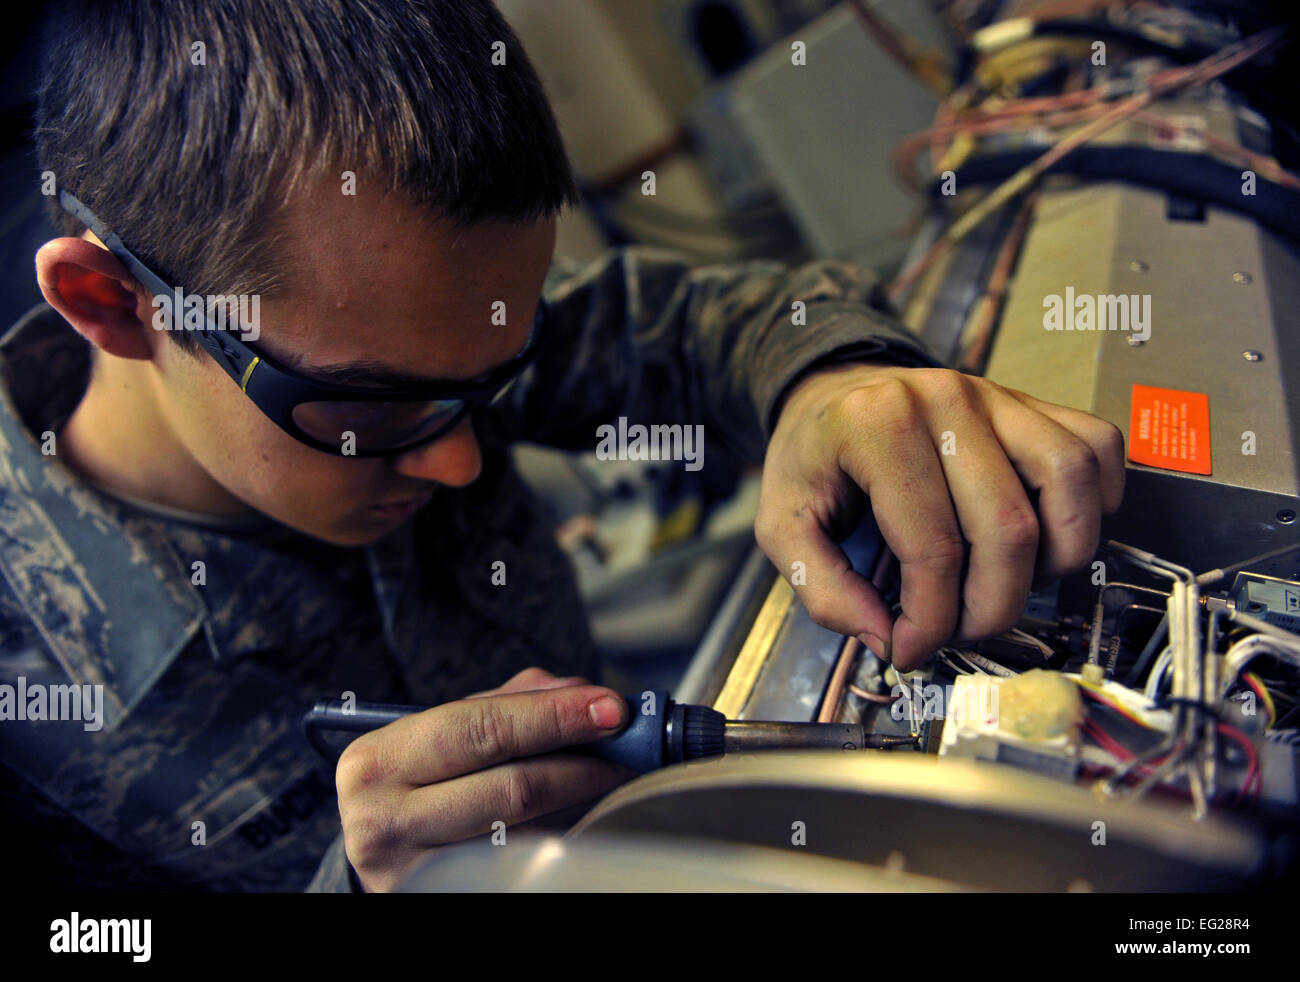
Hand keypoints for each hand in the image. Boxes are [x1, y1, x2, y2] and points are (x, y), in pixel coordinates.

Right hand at [335, 667, 633, 890]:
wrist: (376, 851)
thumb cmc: (416, 782)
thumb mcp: (440, 733)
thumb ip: (506, 703)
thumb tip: (580, 693)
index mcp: (378, 762)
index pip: (480, 730)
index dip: (553, 716)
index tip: (611, 708)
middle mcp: (383, 822)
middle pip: (512, 788)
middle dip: (582, 762)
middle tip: (629, 746)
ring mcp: (411, 873)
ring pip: (527, 833)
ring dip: (581, 801)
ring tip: (612, 776)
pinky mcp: (439, 897)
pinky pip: (523, 864)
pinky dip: (561, 833)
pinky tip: (580, 814)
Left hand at [756, 364, 1124, 671]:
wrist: (832, 394)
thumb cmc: (814, 457)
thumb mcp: (782, 525)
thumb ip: (824, 591)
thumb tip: (887, 638)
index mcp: (877, 425)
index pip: (932, 547)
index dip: (931, 619)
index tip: (912, 648)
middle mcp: (945, 400)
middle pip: (1009, 527)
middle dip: (992, 606)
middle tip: (960, 630)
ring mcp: (996, 395)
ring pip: (1067, 482)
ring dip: (1055, 559)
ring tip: (1011, 584)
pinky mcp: (1030, 402)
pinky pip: (1094, 446)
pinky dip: (1092, 501)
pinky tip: (1051, 534)